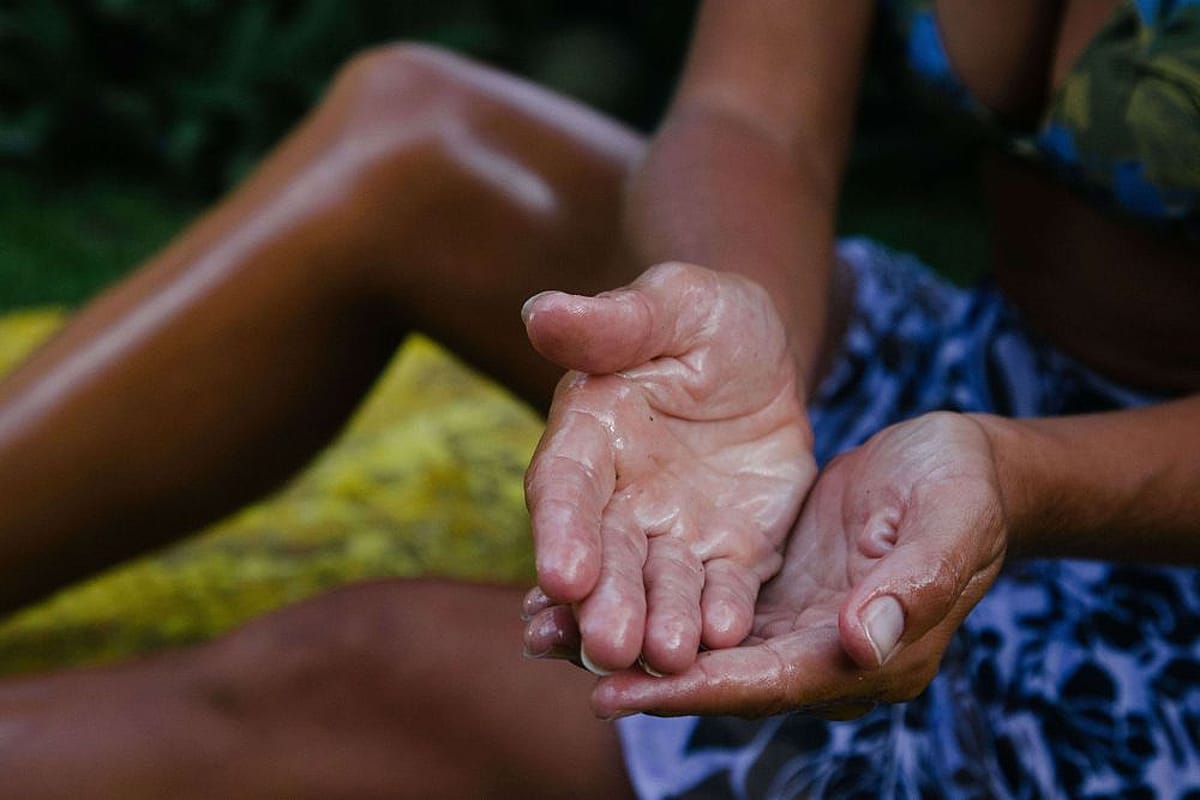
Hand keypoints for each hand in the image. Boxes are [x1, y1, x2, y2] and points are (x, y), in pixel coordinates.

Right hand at [521, 262, 814, 675]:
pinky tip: (730, 639)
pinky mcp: (731, 551)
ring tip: (668, 659)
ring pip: (661, 586)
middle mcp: (620, 496)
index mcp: (589, 435)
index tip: (560, 575)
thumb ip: (612, 321)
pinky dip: (724, 614)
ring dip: (660, 625)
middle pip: (607, 556)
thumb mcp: (670, 303)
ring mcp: (674, 531)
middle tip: (609, 646)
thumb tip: (541, 310)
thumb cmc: (702, 317)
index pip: (564, 487)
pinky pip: (726, 587)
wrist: (761, 353)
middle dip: (606, 602)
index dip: (560, 530)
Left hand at [588, 412, 1008, 717]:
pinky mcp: (774, 590)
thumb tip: (863, 640)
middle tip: (548, 649)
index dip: (693, 689)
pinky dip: (650, 598)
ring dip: (627, 637)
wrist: (959, 466)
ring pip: (698, 643)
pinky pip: (702, 604)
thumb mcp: (949, 520)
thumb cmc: (964, 488)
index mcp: (870, 654)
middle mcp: (822, 654)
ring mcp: (794, 625)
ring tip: (544, 623)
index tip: (615, 689)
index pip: (767, 682)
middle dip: (634, 671)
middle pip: (717, 674)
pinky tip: (593, 582)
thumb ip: (915, 582)